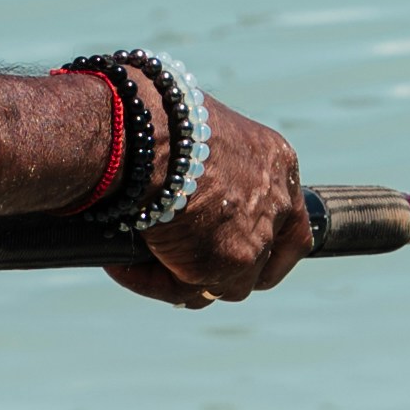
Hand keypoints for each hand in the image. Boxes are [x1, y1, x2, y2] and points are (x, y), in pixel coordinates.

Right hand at [116, 97, 310, 311]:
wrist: (148, 131)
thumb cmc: (157, 119)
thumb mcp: (196, 133)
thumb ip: (202, 164)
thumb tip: (175, 182)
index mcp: (277, 163)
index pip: (288, 219)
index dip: (266, 242)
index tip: (239, 248)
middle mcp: (276, 202)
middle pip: (264, 260)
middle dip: (228, 270)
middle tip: (187, 270)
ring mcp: (255, 238)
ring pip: (226, 284)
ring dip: (184, 279)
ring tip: (140, 262)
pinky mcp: (225, 264)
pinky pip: (185, 291)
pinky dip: (151, 281)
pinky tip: (121, 264)